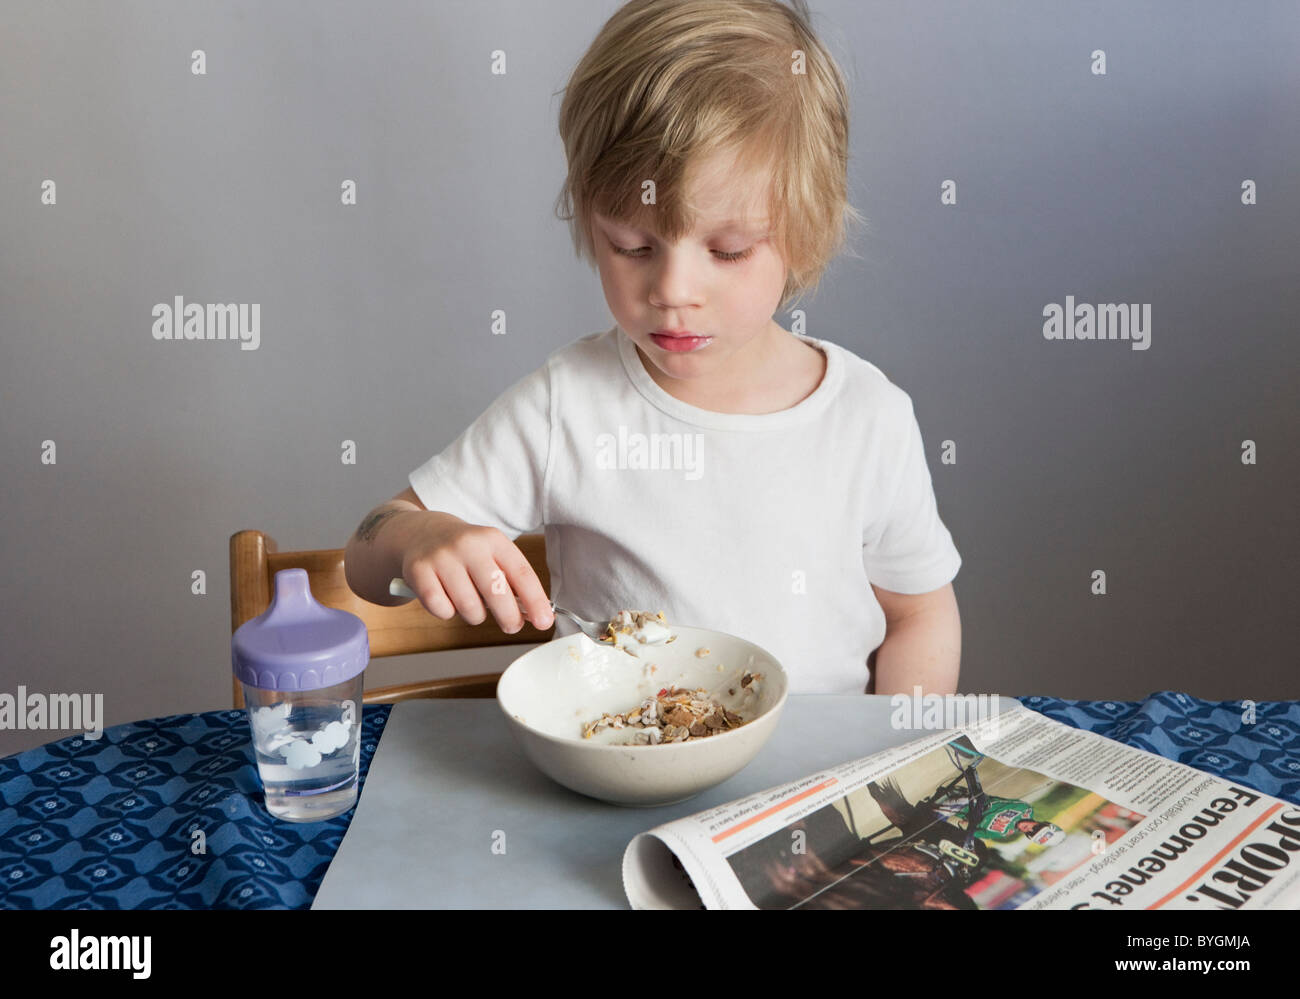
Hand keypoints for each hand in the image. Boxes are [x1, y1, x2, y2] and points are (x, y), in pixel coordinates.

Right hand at [397, 514, 553, 633]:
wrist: (419, 533)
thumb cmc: (464, 553)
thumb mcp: (491, 555)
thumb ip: (512, 582)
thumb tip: (536, 614)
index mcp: (493, 539)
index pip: (521, 574)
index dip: (536, 602)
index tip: (545, 622)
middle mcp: (469, 544)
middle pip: (497, 593)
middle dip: (509, 617)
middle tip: (511, 625)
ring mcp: (442, 556)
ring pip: (469, 607)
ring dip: (474, 615)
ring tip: (470, 603)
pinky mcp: (418, 570)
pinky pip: (441, 609)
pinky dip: (446, 612)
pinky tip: (445, 598)